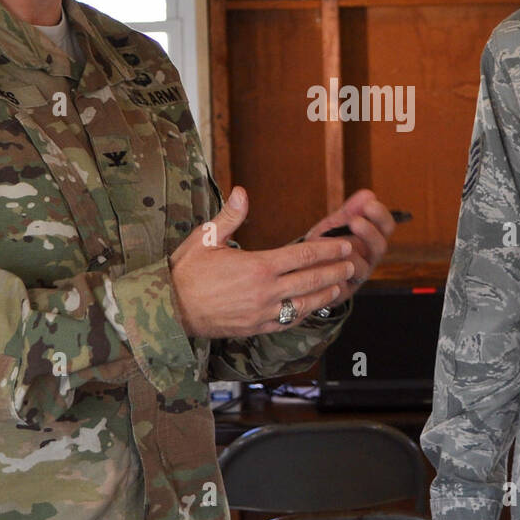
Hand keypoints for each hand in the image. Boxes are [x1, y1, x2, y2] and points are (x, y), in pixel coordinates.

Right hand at [170, 186, 354, 338]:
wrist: (168, 310)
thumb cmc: (185, 272)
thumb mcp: (206, 238)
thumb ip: (230, 216)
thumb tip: (242, 191)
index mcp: (258, 266)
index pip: (302, 254)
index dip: (327, 249)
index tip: (342, 244)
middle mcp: (265, 291)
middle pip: (311, 280)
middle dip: (335, 271)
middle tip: (352, 263)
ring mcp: (262, 312)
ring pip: (304, 304)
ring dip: (325, 294)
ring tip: (340, 285)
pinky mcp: (256, 328)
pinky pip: (288, 321)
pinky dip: (304, 313)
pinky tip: (312, 307)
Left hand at [302, 189, 396, 306]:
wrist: (305, 270)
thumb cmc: (326, 244)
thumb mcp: (335, 224)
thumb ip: (350, 210)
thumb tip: (368, 194)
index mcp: (371, 239)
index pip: (386, 226)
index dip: (381, 215)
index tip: (370, 204)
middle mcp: (369, 258)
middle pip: (380, 247)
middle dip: (369, 232)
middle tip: (355, 221)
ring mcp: (358, 276)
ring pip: (362, 266)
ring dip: (349, 253)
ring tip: (334, 242)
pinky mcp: (343, 292)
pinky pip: (342, 284)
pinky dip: (333, 271)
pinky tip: (323, 262)